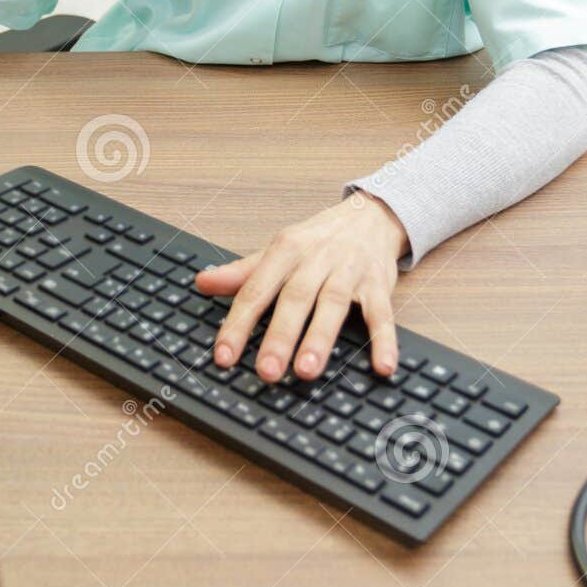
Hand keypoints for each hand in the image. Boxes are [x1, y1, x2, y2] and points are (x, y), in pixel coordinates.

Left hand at [194, 192, 409, 381]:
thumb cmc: (319, 239)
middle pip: (295, 298)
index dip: (238, 324)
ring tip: (307, 371)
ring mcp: (349, 271)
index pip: (257, 290)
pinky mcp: (379, 284)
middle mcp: (317, 258)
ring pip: (333, 304)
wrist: (370, 216)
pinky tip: (382, 366)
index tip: (224, 356)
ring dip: (320, 338)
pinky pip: (381, 314)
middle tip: (267, 371)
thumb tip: (202, 282)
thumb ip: (243, 272)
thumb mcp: (279, 250)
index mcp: (286, 250)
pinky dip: (384, 340)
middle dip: (280, 336)